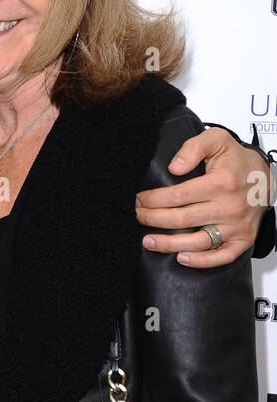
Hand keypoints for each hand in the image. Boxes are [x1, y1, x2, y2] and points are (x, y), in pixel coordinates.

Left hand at [135, 126, 267, 266]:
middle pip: (183, 220)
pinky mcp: (243, 240)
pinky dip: (201, 261)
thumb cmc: (237, 160)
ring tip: (148, 242)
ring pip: (198, 242)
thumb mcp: (217, 140)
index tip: (139, 200)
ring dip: (169, 244)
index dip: (153, 200)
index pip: (178, 196)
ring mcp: (237, 226)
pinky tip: (181, 257)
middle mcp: (230, 207)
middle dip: (154, 219)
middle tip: (138, 216)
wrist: (265, 178)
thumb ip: (193, 148)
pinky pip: (222, 257)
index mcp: (222, 183)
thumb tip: (174, 167)